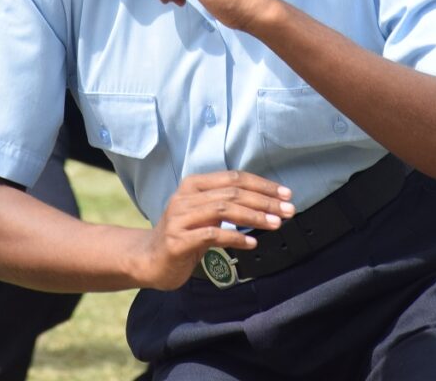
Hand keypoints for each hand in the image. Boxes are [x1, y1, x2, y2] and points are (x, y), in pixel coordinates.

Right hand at [133, 169, 294, 289]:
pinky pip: (212, 235)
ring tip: (275, 224)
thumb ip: (226, 204)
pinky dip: (235, 237)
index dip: (263, 184)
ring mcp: (179, 218)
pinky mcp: (177, 240)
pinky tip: (252, 242)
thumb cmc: (183, 236)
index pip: (234, 177)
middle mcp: (185, 197)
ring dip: (254, 216)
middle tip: (288, 210)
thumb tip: (266, 202)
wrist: (147, 259)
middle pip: (233, 192)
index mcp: (194, 185)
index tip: (286, 194)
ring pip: (224, 209)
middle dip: (265, 200)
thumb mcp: (204, 214)